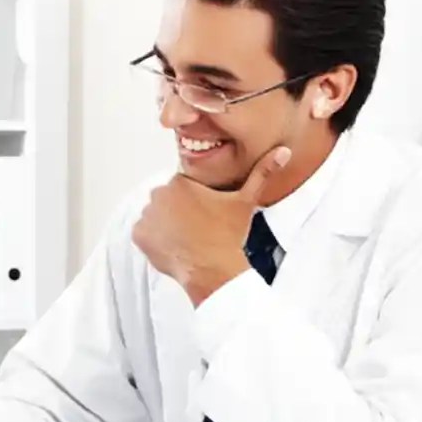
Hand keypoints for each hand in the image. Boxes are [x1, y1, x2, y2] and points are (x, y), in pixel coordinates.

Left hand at [132, 146, 290, 305]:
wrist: (213, 269)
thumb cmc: (228, 235)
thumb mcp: (245, 201)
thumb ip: (262, 173)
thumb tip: (283, 151)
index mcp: (179, 182)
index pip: (182, 187)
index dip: (194, 201)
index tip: (205, 214)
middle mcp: (158, 194)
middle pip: (167, 200)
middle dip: (178, 211)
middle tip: (197, 228)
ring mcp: (145, 215)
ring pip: (155, 216)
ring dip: (165, 224)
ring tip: (186, 237)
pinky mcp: (138, 234)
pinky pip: (144, 233)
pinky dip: (154, 239)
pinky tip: (173, 245)